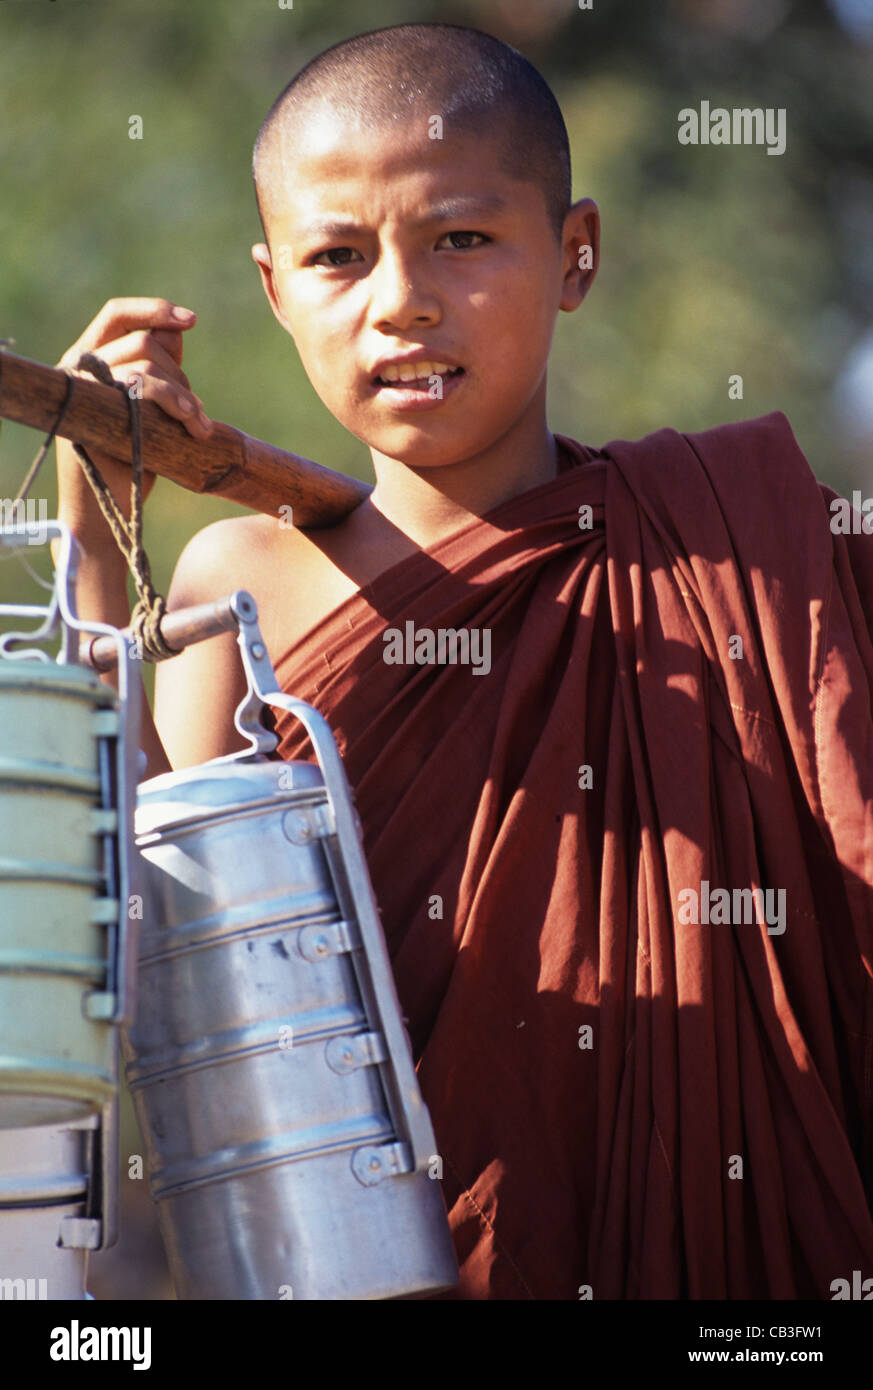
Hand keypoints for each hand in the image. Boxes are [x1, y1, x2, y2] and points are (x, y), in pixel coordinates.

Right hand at [56, 297, 211, 527]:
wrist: (107, 513)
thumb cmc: (129, 462)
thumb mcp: (148, 408)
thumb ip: (158, 368)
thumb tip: (174, 330)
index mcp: (87, 359)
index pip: (118, 314)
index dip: (156, 310)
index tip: (193, 321)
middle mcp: (78, 367)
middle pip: (145, 342)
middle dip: (181, 377)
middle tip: (196, 415)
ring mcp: (83, 388)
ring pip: (147, 364)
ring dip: (184, 396)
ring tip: (198, 427)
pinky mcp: (96, 412)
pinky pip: (144, 389)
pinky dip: (177, 404)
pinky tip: (194, 426)